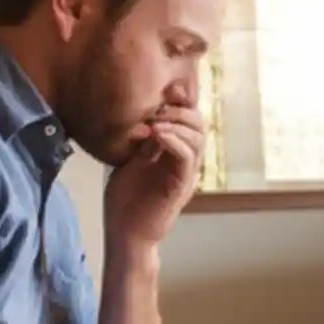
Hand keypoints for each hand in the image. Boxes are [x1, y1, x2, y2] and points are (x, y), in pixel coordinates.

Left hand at [104, 107, 204, 248]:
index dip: (182, 103)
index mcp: (175, 153)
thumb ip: (142, 141)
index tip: (165, 90)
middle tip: (157, 106)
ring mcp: (186, 174)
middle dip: (180, 110)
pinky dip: (174, 141)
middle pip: (199, 125)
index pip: (188, 121)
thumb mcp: (130, 161)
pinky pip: (186, 157)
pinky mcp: (181, 186)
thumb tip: (145, 116)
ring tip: (155, 120)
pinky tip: (157, 134)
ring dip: (177, 123)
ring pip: (197, 138)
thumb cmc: (124, 201)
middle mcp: (186, 162)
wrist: (124, 233)